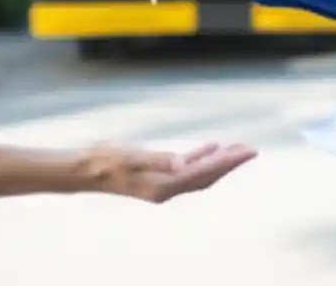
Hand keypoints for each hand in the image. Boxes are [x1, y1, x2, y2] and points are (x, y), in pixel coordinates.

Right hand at [89, 143, 256, 203]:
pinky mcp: (157, 176)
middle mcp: (168, 189)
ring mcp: (163, 184)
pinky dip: (201, 158)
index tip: (247, 151)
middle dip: (230, 164)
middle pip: (207, 176)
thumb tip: (182, 163)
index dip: (227, 161)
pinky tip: (209, 147)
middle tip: (251, 150)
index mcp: (165, 186)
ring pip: (200, 174)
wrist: (85, 171)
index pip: (204, 172)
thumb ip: (158, 160)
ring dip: (219, 162)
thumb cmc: (105, 162)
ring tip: (237, 149)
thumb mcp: (132, 157)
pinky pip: (186, 169)